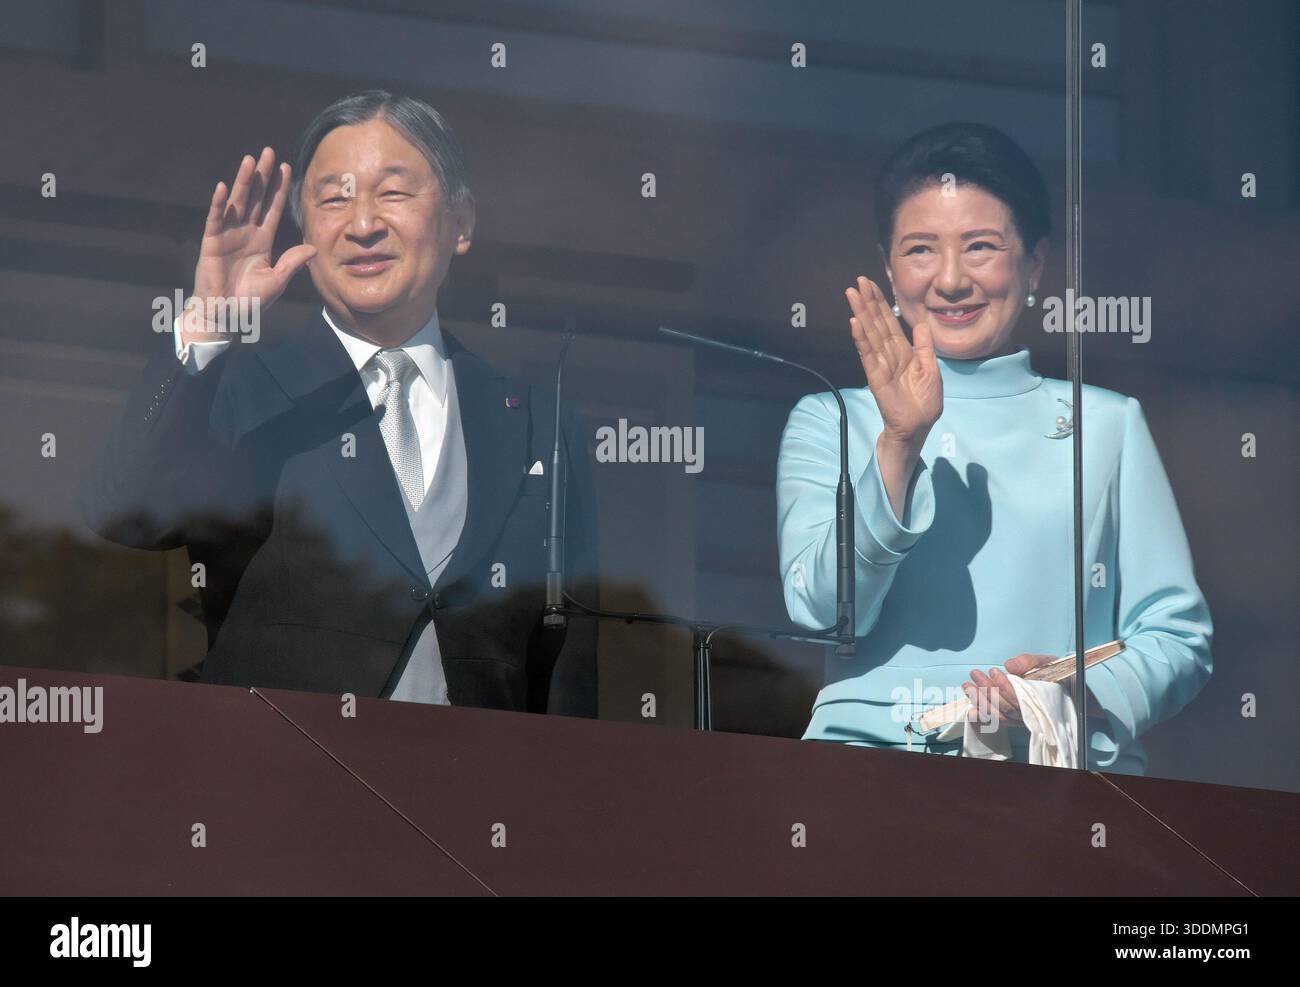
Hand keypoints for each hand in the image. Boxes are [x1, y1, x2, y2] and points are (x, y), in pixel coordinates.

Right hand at [180, 147, 316, 345]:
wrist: (226, 315)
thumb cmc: (250, 301)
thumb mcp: (277, 280)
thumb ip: (293, 263)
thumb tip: (314, 248)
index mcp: (261, 240)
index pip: (272, 208)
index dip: (278, 189)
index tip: (286, 168)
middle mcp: (245, 233)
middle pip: (255, 198)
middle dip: (262, 176)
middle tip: (268, 152)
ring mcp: (227, 235)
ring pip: (237, 202)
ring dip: (243, 181)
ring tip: (250, 160)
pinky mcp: (212, 242)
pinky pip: (216, 219)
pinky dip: (219, 204)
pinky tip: (224, 187)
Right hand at [846, 276, 942, 447]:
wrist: (918, 428)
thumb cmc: (924, 403)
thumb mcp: (931, 370)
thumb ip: (925, 347)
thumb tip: (921, 324)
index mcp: (903, 352)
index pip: (889, 323)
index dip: (881, 304)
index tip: (872, 285)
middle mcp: (889, 355)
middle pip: (876, 324)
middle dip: (868, 302)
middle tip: (857, 282)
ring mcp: (881, 366)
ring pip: (870, 335)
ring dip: (861, 314)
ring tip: (852, 295)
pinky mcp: (877, 378)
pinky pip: (868, 356)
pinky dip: (861, 339)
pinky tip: (855, 323)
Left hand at [963, 653, 1055, 725]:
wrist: (1061, 687)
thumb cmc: (1052, 673)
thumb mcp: (1045, 662)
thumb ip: (1028, 662)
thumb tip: (1009, 665)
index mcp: (1042, 699)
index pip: (1020, 698)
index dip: (1004, 686)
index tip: (993, 670)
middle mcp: (1031, 713)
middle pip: (1006, 706)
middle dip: (988, 689)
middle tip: (975, 673)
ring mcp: (1022, 719)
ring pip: (1000, 715)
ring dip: (981, 701)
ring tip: (968, 686)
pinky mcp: (1014, 721)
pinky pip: (998, 723)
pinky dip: (983, 717)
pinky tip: (971, 711)